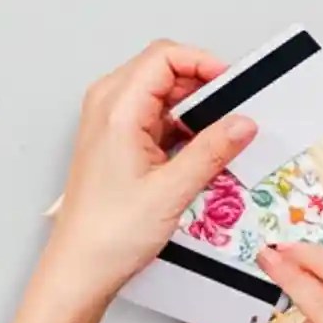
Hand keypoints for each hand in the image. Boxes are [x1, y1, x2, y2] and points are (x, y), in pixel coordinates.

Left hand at [42, 40, 256, 309]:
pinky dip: (180, 126)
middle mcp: (108, 106)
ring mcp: (110, 122)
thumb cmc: (108, 233)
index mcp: (116, 108)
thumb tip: (242, 124)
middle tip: (233, 112)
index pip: (165, 56)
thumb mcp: (172, 190)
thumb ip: (212, 150)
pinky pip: (154, 116)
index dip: (203, 62)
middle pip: (163, 69)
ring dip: (192, 109)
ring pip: (160, 93)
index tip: (232, 83)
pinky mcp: (116, 139)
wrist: (80, 266)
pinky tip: (197, 152)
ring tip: (217, 137)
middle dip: (202, 85)